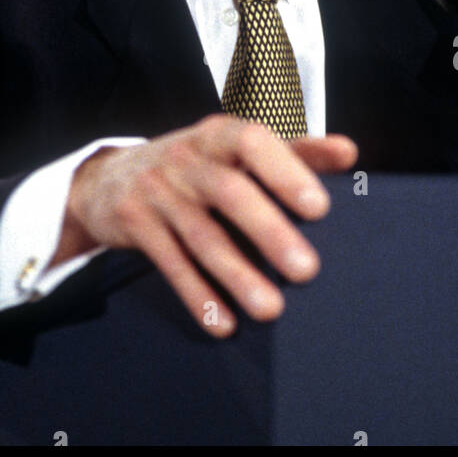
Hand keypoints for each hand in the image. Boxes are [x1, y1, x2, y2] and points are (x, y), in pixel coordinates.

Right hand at [54, 113, 357, 335]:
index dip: (286, 171)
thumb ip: (293, 151)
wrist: (107, 178)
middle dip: (269, 231)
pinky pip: (170, 263)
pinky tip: (223, 322)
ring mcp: (157, 190)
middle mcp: (187, 158)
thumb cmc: (193, 164)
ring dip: (237, 274)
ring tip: (271, 308)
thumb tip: (349, 152)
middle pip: (229, 191)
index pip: (253, 141)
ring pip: (201, 235)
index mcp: (219, 134)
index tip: (320, 208)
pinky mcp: (134, 224)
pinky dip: (197, 294)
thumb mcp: (233, 148)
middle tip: (307, 270)